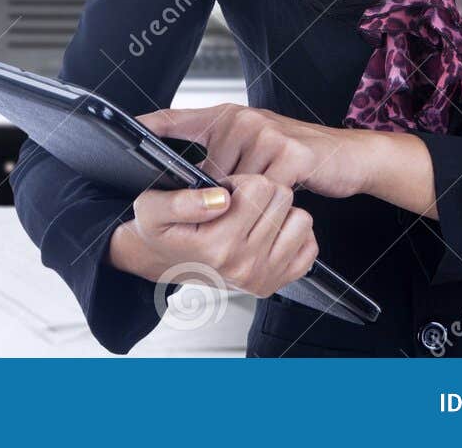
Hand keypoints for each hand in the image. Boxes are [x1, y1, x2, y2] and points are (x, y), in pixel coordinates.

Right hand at [108, 174, 318, 298]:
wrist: (163, 262)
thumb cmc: (161, 233)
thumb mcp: (152, 209)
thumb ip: (181, 202)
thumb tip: (220, 198)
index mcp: (217, 245)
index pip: (260, 187)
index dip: (240, 180)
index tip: (223, 191)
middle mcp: (244, 265)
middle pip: (283, 198)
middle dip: (261, 192)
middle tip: (236, 204)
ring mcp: (263, 276)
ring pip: (301, 219)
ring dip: (279, 212)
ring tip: (252, 216)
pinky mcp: (278, 282)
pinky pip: (309, 246)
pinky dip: (293, 233)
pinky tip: (268, 232)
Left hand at [139, 103, 377, 198]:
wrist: (347, 156)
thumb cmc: (295, 155)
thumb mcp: (251, 147)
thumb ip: (219, 157)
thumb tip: (188, 181)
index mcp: (225, 117)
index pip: (173, 120)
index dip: (145, 129)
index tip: (119, 136)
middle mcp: (241, 119)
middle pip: (206, 173)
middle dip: (215, 197)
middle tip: (233, 205)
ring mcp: (265, 134)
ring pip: (234, 187)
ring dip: (245, 203)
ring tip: (262, 200)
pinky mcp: (290, 155)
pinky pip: (263, 192)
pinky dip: (267, 205)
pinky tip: (281, 198)